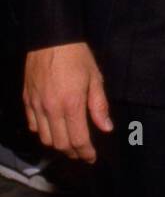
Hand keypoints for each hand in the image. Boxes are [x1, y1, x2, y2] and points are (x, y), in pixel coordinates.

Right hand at [23, 43, 112, 163]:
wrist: (50, 38)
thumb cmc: (77, 56)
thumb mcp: (95, 78)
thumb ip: (99, 105)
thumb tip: (106, 128)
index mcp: (71, 104)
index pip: (78, 139)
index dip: (85, 153)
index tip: (91, 158)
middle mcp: (51, 109)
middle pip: (60, 144)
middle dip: (72, 152)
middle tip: (82, 153)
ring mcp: (37, 105)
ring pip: (45, 138)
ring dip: (57, 144)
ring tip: (68, 143)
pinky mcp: (27, 99)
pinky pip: (33, 125)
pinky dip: (42, 132)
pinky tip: (52, 129)